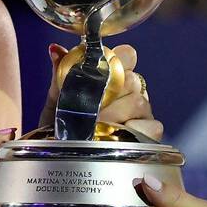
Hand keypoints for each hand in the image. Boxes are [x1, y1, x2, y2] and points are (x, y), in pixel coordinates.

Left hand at [37, 42, 163, 140]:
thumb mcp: (55, 101)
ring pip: (140, 102)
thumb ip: (59, 75)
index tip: (108, 64)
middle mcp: (129, 92)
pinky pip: (151, 126)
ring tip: (97, 125)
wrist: (61, 155)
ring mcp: (141, 113)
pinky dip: (134, 130)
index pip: (127, 55)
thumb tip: (56, 51)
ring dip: (117, 114)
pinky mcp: (149, 134)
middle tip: (92, 107)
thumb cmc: (61, 126)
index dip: (121, 57)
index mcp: (111, 77)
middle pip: (132, 80)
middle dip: (111, 93)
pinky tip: (117, 135)